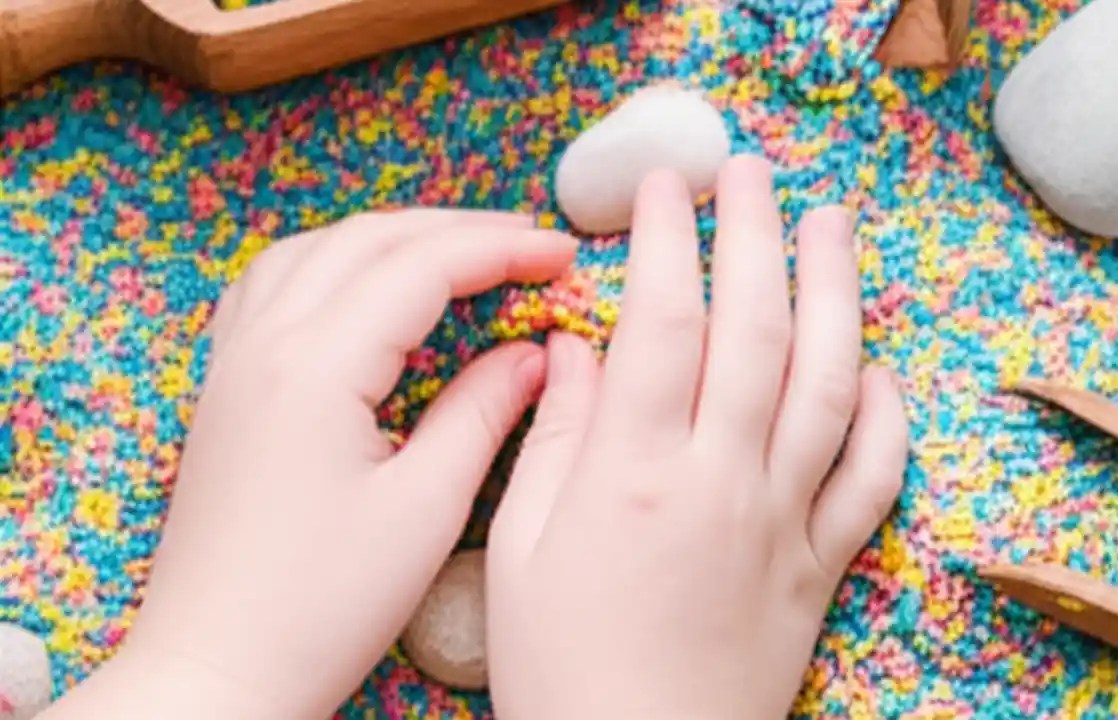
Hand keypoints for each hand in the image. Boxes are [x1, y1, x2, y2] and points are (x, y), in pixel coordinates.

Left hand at [42, 210, 576, 718]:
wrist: (216, 669)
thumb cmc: (321, 606)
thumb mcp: (425, 508)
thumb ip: (483, 411)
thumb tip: (533, 353)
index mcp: (316, 366)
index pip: (423, 266)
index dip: (503, 248)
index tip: (563, 253)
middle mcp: (264, 343)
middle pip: (369, 240)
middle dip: (458, 230)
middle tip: (530, 246)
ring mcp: (233, 361)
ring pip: (316, 249)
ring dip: (394, 238)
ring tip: (460, 254)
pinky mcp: (224, 390)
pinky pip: (274, 284)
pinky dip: (333, 262)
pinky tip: (364, 286)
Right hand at [487, 156, 908, 719]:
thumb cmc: (563, 669)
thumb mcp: (521, 550)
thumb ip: (556, 440)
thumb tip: (579, 351)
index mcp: (633, 475)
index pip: (662, 322)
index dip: (668, 239)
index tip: (664, 186)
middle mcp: (720, 483)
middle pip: (753, 330)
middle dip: (755, 235)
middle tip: (750, 172)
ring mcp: (783, 523)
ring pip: (826, 385)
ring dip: (836, 294)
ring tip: (833, 226)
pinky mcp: (820, 568)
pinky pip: (871, 481)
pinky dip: (885, 418)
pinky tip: (879, 369)